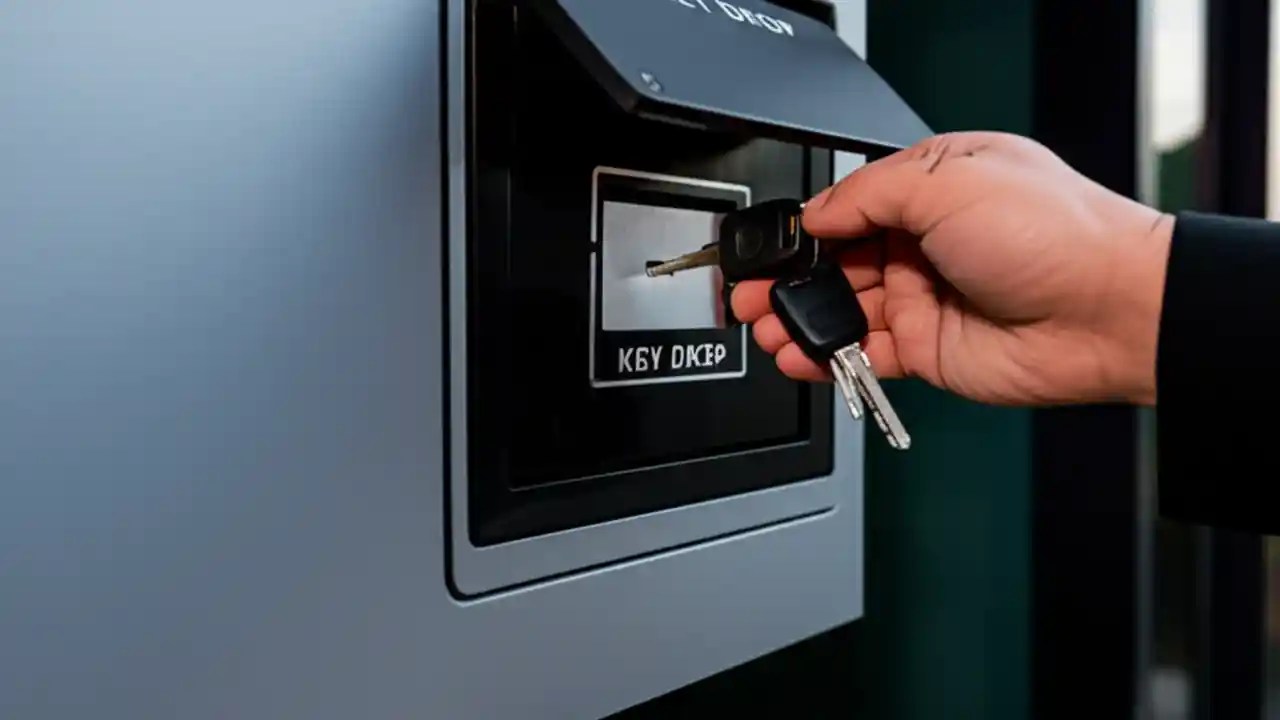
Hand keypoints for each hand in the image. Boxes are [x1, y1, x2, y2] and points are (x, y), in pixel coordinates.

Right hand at [731, 131, 1172, 405]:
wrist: (1109, 311)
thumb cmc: (1054, 234)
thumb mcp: (948, 179)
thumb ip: (869, 194)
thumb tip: (817, 211)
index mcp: (931, 189)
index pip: (847, 206)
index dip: (804, 227)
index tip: (768, 247)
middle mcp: (925, 244)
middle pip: (835, 263)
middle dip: (787, 280)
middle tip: (748, 295)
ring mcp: (925, 299)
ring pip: (843, 312)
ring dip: (798, 320)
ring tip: (765, 328)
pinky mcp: (929, 350)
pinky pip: (863, 355)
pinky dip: (826, 359)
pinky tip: (799, 356)